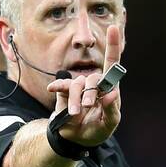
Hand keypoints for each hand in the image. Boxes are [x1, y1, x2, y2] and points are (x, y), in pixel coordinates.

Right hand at [45, 24, 123, 147]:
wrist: (74, 138)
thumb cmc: (96, 130)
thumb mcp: (108, 124)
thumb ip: (112, 110)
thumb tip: (112, 93)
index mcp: (109, 90)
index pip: (113, 65)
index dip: (113, 46)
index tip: (113, 28)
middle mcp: (95, 84)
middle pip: (94, 78)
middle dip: (91, 92)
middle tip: (88, 106)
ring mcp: (80, 86)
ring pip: (78, 83)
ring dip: (76, 98)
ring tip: (74, 113)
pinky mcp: (66, 91)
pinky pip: (63, 85)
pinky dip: (58, 87)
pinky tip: (52, 89)